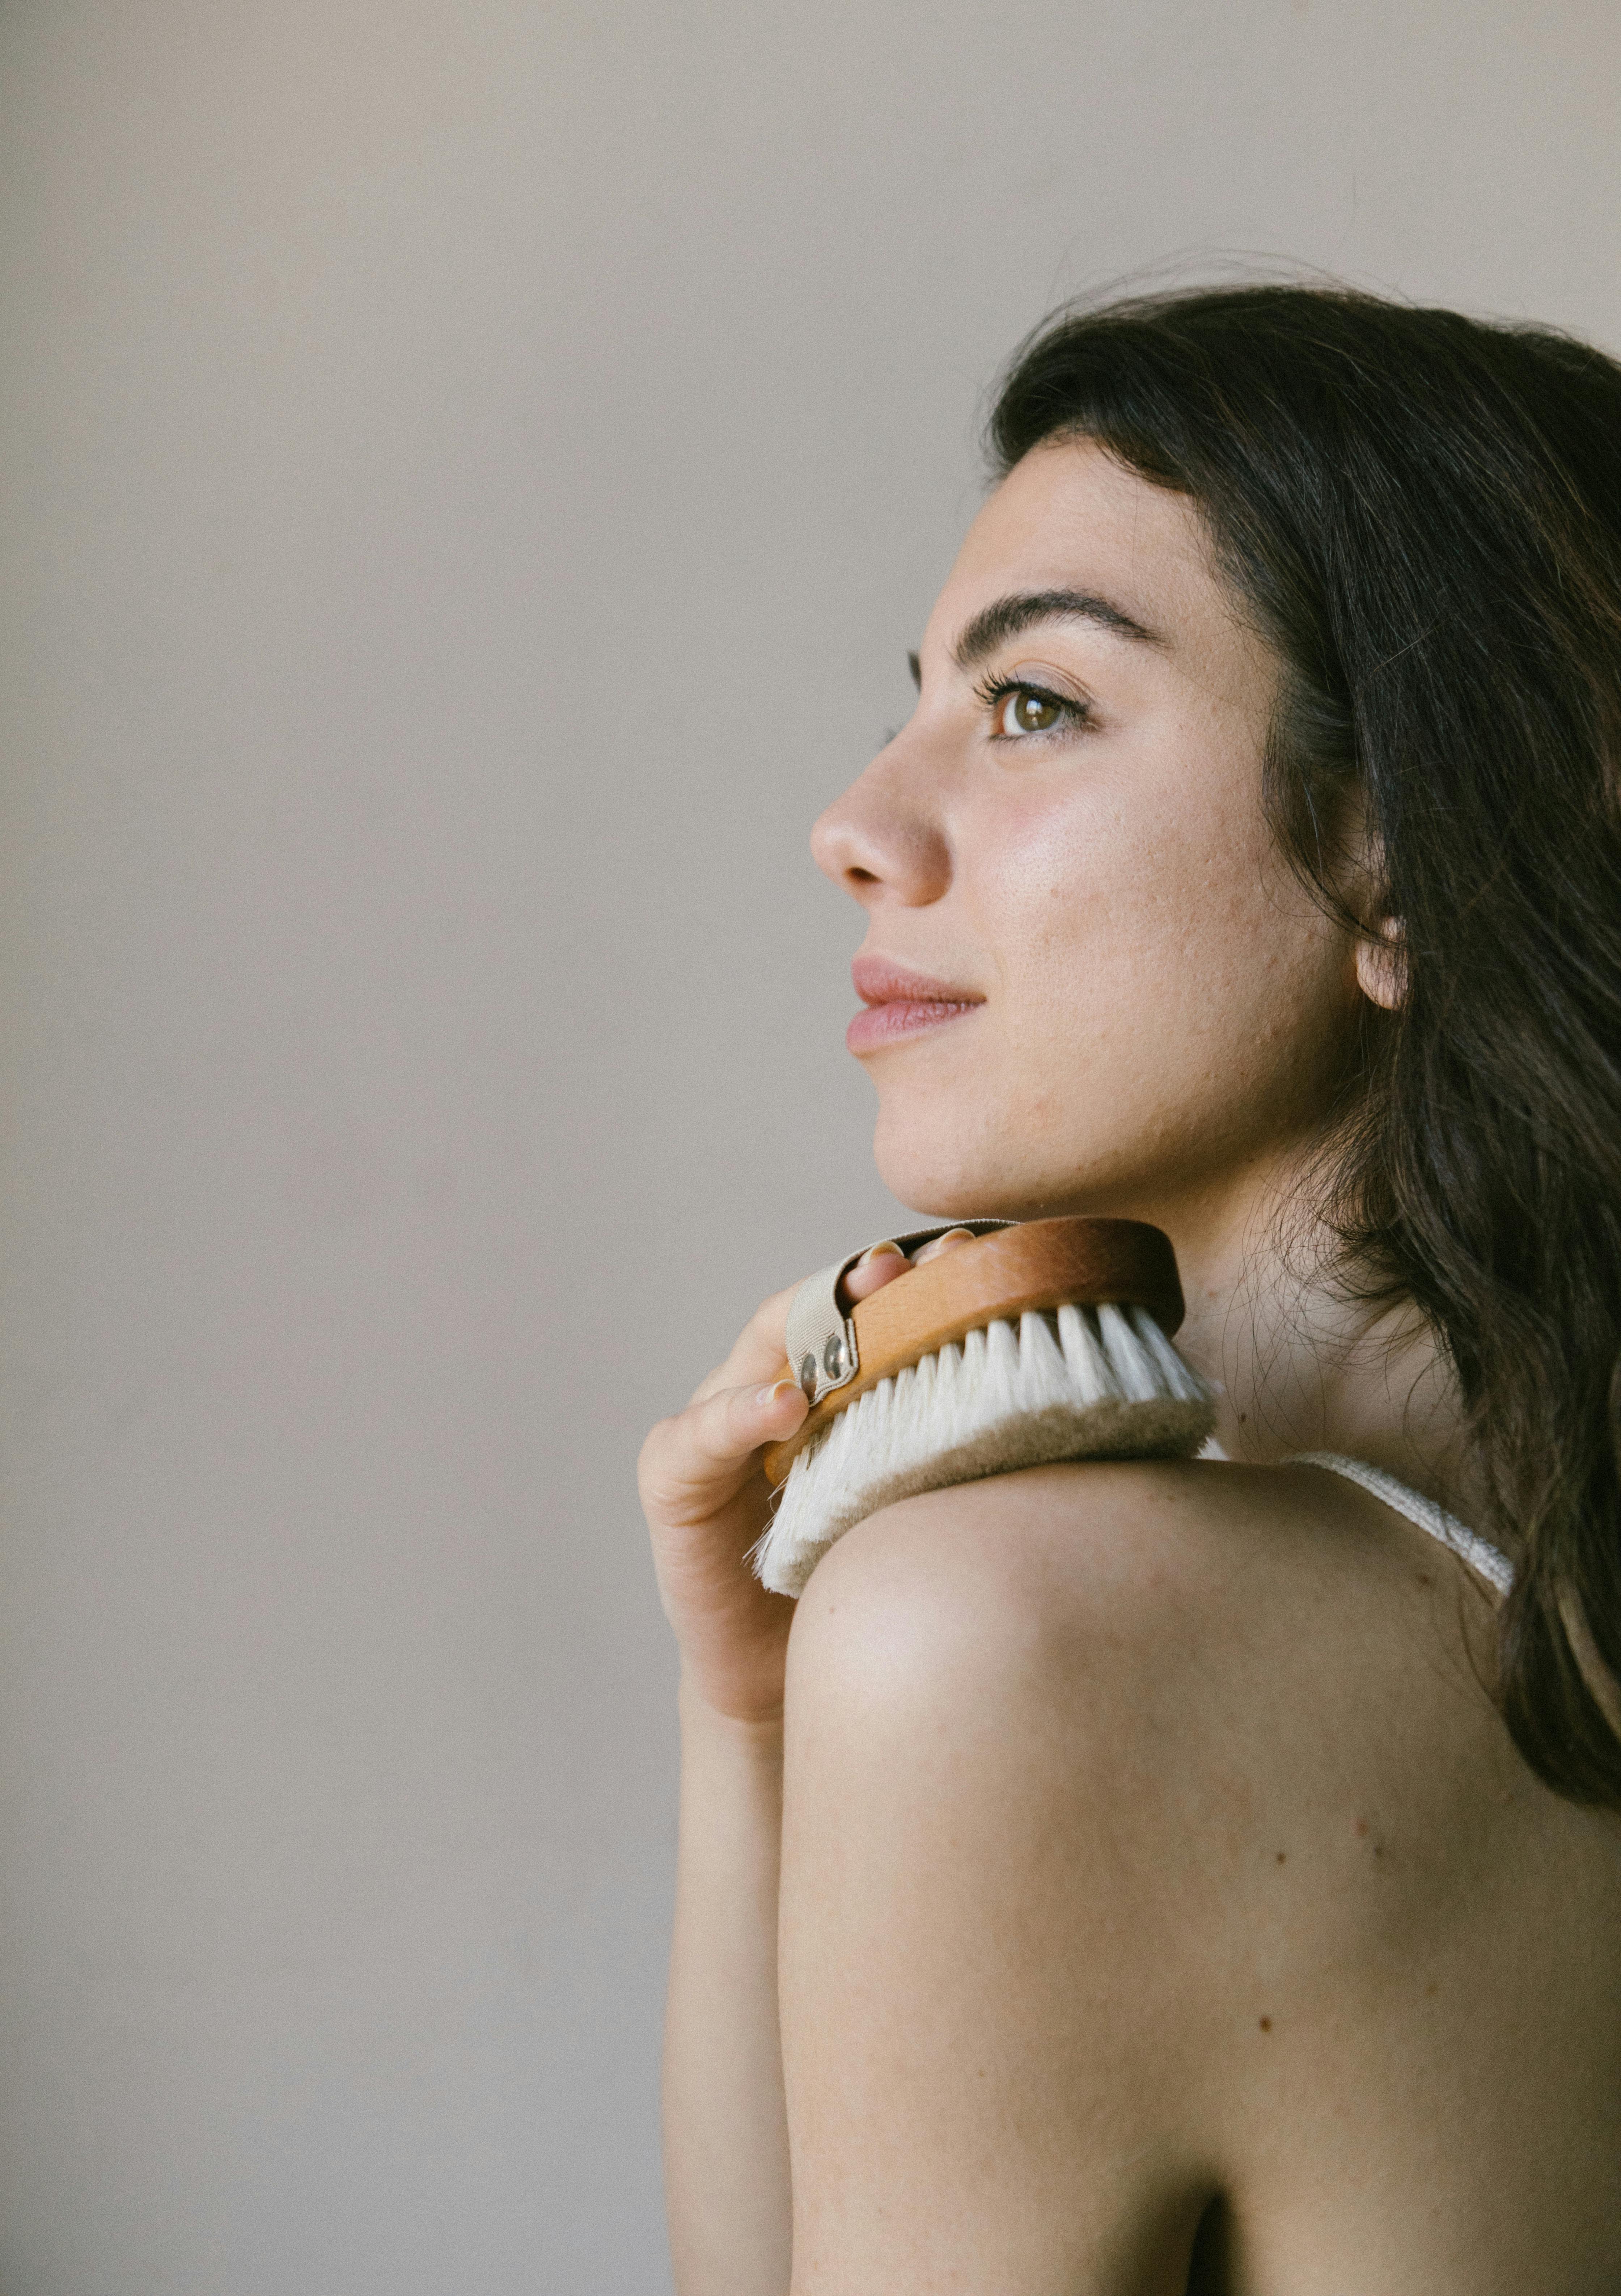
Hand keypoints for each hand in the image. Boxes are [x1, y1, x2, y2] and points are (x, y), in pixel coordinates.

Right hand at [639, 1230, 977, 1723]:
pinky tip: (782, 1405)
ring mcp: (719, 1428)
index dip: (919, 1277)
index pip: (873, 1307)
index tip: (976, 1254)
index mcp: (837, 1383)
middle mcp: (774, 1386)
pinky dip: (738, 1413)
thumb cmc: (865, 1576)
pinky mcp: (676, 1481)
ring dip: (810, 1325)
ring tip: (861, 1305)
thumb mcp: (920, 1498)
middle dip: (868, 1281)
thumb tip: (1062, 1396)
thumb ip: (958, 1443)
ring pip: (759, 1352)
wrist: (789, 1678)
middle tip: (918, 1265)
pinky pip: (699, 1437)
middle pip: (819, 1310)